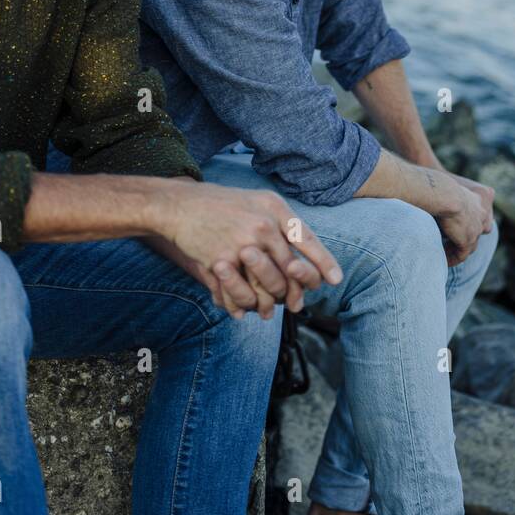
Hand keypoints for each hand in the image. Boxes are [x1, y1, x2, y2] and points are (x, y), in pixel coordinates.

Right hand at [153, 182, 341, 319]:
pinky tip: (241, 311)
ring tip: (266, 312)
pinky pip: (240, 292)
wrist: (179, 206)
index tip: (335, 280)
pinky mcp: (222, 259)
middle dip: (293, 292)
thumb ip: (280, 224)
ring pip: (269, 286)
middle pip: (291, 269)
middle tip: (294, 305)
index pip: (306, 239)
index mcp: (274, 208)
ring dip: (268, 303)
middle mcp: (263, 225)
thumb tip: (300, 256)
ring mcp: (243, 242)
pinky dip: (241, 305)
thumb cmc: (220, 205)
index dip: (323, 262)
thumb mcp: (257, 202)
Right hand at [435, 177, 494, 263]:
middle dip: (471, 235)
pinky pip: (461, 255)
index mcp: (482, 195)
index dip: (474, 218)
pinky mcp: (467, 239)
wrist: (443, 192)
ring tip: (445, 253)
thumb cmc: (438, 183)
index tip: (459, 223)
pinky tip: (442, 261)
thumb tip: (434, 195)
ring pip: (471, 245)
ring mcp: (476, 228)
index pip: (483, 211)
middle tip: (455, 240)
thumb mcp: (447, 186)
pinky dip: (451, 259)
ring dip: (458, 249)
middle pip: (483, 228)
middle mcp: (483, 213)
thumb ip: (447, 194)